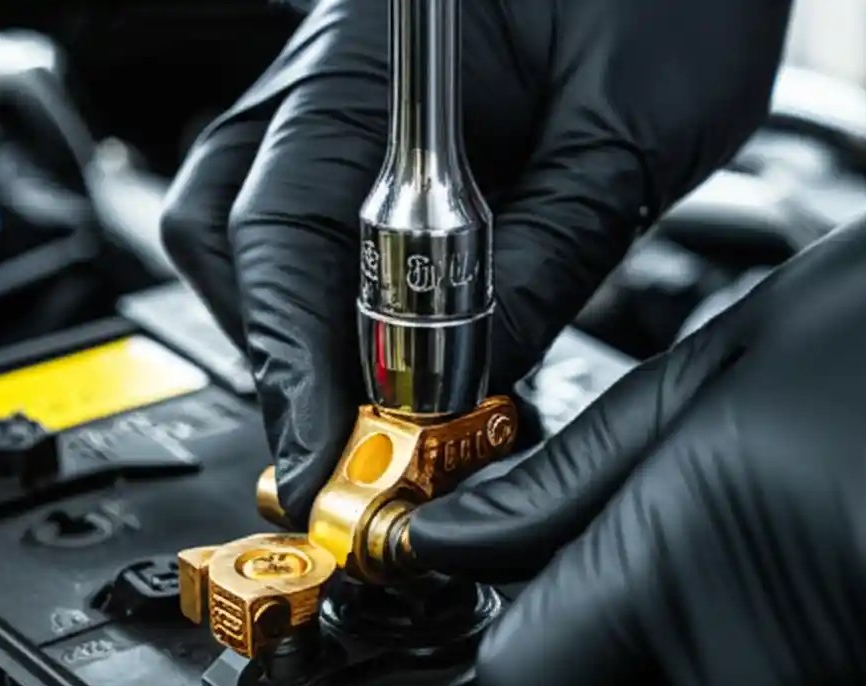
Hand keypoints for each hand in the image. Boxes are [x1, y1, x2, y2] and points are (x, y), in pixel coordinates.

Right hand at [160, 0, 792, 525]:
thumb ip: (544, 260)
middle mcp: (335, 69)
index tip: (321, 455)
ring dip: (307, 331)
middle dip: (282, 352)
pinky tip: (403, 342)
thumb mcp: (632, 132)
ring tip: (386, 398)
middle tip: (353, 438)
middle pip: (233, 234)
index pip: (284, 227)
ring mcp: (346, 95)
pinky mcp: (378, 123)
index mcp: (381, 50)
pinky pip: (318, 220)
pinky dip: (345, 298)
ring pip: (261, 233)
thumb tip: (467, 382)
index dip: (293, 361)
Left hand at [407, 139, 865, 685]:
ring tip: (772, 557)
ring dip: (712, 661)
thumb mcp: (733, 359)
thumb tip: (463, 541)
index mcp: (724, 533)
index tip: (527, 607)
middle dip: (617, 660)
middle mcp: (818, 647)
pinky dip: (809, 662)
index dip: (519, 649)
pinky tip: (836, 582)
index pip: (534, 682)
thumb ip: (581, 481)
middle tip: (664, 569)